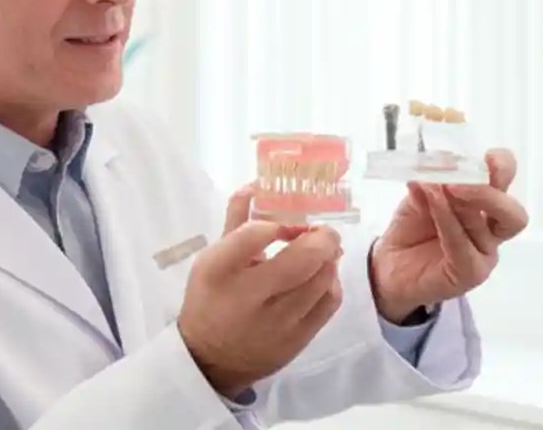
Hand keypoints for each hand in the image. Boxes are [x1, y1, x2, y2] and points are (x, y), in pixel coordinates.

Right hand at [178, 189, 342, 397]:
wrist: (211, 360)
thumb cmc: (212, 298)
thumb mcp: (214, 256)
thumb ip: (237, 218)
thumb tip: (259, 182)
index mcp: (219, 270)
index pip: (257, 232)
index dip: (280, 222)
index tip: (286, 223)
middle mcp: (248, 297)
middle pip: (303, 258)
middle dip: (323, 236)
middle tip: (321, 230)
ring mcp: (276, 322)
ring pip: (323, 278)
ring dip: (328, 257)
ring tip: (321, 251)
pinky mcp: (297, 339)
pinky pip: (329, 302)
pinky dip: (331, 282)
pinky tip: (320, 277)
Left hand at [370, 149, 528, 322]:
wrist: (387, 266)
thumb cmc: (411, 229)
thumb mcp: (419, 195)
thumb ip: (431, 182)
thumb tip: (436, 166)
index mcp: (485, 203)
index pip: (507, 181)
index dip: (502, 166)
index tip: (484, 157)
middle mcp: (491, 230)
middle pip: (513, 214)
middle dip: (490, 193)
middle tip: (460, 181)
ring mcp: (483, 254)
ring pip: (486, 228)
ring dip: (462, 203)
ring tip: (436, 190)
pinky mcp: (469, 274)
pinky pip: (463, 246)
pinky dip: (448, 220)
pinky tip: (432, 205)